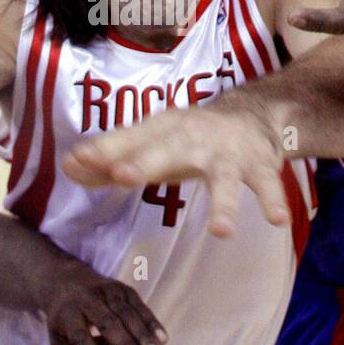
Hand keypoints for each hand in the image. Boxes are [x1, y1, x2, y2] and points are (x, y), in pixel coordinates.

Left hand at [46, 274, 167, 344]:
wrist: (66, 281)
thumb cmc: (65, 322)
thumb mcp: (59, 339)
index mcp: (67, 315)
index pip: (81, 339)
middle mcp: (87, 299)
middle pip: (108, 324)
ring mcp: (107, 291)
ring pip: (127, 314)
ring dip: (144, 337)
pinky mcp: (123, 289)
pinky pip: (140, 306)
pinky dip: (151, 322)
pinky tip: (163, 339)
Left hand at [63, 101, 288, 238]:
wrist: (253, 113)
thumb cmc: (189, 137)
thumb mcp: (151, 143)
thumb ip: (110, 160)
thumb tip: (67, 168)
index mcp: (162, 131)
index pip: (128, 140)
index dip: (103, 150)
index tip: (77, 161)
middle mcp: (192, 137)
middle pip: (166, 150)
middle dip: (145, 161)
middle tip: (122, 175)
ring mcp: (227, 152)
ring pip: (223, 177)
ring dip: (224, 202)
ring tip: (222, 231)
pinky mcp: (258, 164)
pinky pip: (267, 183)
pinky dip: (273, 200)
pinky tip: (277, 220)